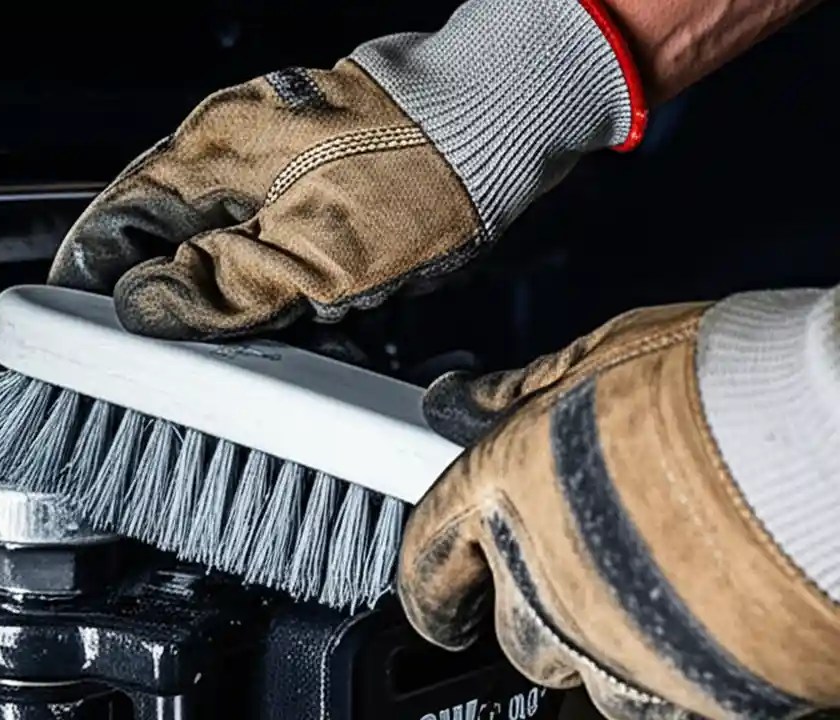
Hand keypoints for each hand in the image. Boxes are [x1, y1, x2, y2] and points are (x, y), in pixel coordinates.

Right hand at [49, 0, 646, 340]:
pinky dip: (281, 293)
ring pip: (216, 254)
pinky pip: (267, 250)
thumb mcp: (318, 252)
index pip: (112, 225)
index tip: (87, 343)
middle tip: (201, 364)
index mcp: (207, 158)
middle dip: (175, 310)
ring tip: (284, 347)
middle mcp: (225, 157)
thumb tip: (142, 310)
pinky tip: (322, 322)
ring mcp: (266, 168)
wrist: (500, 123)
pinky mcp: (307, 185)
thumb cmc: (420, 173)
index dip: (93, 287)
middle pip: (161, 246)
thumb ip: (224, 289)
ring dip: (235, 310)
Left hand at [406, 294, 839, 718]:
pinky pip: (661, 700)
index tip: (440, 593)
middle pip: (511, 631)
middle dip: (535, 603)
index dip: (429, 583)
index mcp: (504, 493)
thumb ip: (520, 392)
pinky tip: (705, 616)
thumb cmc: (723, 385)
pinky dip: (673, 670)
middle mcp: (546, 579)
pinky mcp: (696, 690)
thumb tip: (462, 400)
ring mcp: (620, 644)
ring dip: (605, 639)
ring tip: (663, 577)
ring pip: (584, 674)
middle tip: (591, 554)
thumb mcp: (603, 357)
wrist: (832, 447)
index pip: (425, 562)